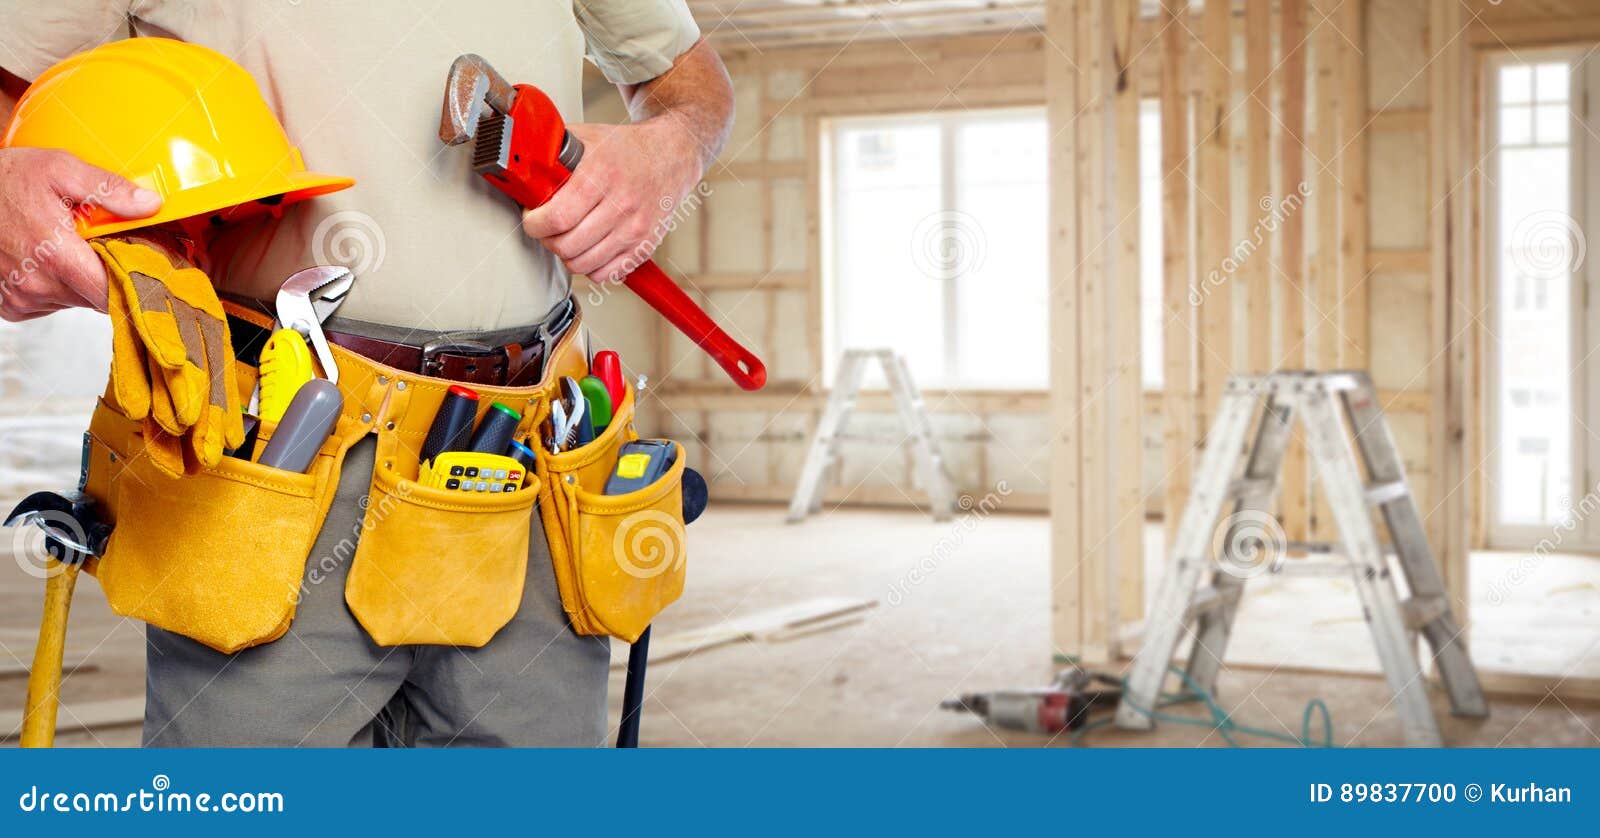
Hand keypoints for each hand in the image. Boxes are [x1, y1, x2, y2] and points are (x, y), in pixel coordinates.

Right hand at [0, 148, 160, 320]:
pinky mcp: (10, 305)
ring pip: (76, 302)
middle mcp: (38, 285)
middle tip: (104, 245)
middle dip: (109, 275)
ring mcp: (22, 298)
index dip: (134, 281)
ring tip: (71, 247)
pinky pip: (49, 305)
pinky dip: (56, 287)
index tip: (144, 266)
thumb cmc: (4, 179)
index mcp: (57, 258)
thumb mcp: (59, 169)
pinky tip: (48, 260)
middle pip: (99, 299)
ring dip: (82, 280)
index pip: (115, 294)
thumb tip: (151, 204)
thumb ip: (109, 189)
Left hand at [521, 119, 703, 282]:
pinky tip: (588, 248)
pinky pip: (606, 274)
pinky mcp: (644, 246)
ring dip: (567, 255)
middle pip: (568, 245)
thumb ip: (552, 149)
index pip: (557, 217)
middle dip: (547, 240)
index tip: (532, 218)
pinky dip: (591, 267)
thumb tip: (521, 163)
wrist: (671, 156)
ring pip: (584, 264)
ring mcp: (635, 228)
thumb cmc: (625, 148)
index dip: (534, 224)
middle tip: (546, 229)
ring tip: (566, 238)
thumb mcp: (586, 137)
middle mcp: (621, 204)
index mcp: (601, 175)